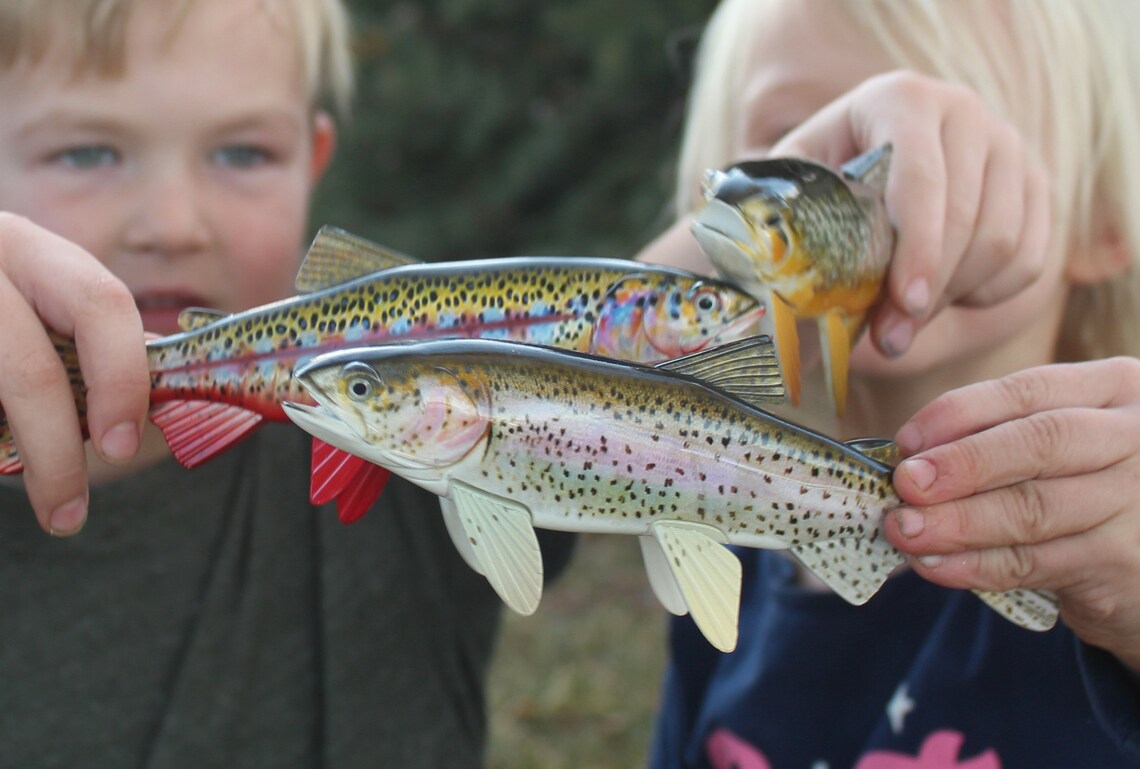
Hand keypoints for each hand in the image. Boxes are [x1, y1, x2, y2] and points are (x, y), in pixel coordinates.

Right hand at [0, 213, 148, 534]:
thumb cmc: (6, 322)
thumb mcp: (38, 311)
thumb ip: (87, 349)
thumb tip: (152, 417)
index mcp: (31, 249)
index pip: (102, 304)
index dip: (122, 380)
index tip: (124, 445)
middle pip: (31, 369)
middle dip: (55, 453)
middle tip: (68, 512)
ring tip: (30, 495)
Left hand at [769, 71, 1051, 356]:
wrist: (869, 178)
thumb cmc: (822, 192)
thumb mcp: (797, 200)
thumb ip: (791, 236)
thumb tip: (782, 320)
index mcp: (898, 99)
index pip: (921, 176)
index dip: (917, 245)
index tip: (903, 302)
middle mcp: (962, 110)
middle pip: (966, 216)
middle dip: (928, 290)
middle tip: (890, 341)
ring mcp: (1008, 144)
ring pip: (1002, 242)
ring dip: (953, 296)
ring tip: (905, 321)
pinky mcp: (1036, 184)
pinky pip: (1030, 259)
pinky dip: (987, 294)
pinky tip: (943, 298)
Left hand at [884, 358, 1139, 669]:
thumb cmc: (1085, 492)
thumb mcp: (1061, 448)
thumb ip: (998, 440)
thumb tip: (908, 459)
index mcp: (1115, 390)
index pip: (1029, 390)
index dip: (960, 413)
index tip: (906, 441)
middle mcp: (1135, 437)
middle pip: (1040, 443)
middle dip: (962, 465)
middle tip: (904, 485)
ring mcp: (1137, 500)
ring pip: (1033, 508)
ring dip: (957, 522)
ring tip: (906, 530)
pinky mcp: (1124, 562)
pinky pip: (1035, 562)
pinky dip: (976, 564)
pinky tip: (935, 564)